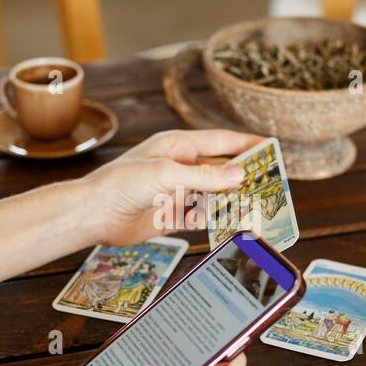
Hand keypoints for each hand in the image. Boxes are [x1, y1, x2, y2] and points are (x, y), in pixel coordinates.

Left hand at [81, 129, 263, 245]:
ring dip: (234, 200)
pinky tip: (234, 223)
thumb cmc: (122, 183)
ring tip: (259, 205)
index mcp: (179, 146)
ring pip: (215, 195)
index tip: (270, 146)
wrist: (95, 213)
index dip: (246, 144)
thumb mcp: (167, 173)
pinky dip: (218, 219)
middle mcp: (181, 167)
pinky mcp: (172, 215)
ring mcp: (178, 191)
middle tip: (271, 182)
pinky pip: (202, 216)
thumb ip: (205, 175)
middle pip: (221, 170)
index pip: (221, 141)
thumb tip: (240, 174)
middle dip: (245, 175)